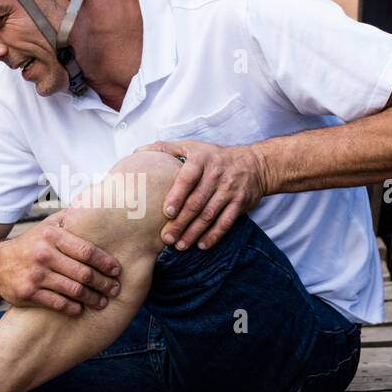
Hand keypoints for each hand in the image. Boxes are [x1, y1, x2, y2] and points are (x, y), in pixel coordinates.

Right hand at [0, 215, 121, 315]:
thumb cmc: (31, 245)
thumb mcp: (47, 226)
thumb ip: (70, 218)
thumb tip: (99, 206)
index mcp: (51, 236)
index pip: (86, 250)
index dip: (105, 262)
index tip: (117, 270)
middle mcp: (43, 254)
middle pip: (83, 273)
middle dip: (103, 283)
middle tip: (115, 289)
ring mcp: (35, 275)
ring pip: (73, 290)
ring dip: (92, 298)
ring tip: (102, 302)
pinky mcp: (28, 293)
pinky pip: (58, 304)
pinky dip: (73, 308)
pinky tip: (81, 309)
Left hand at [133, 140, 269, 250]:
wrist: (255, 164)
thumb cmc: (214, 157)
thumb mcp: (192, 147)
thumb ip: (165, 149)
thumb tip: (137, 153)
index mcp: (202, 159)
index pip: (187, 178)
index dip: (177, 196)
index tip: (166, 213)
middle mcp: (217, 173)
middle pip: (197, 202)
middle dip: (181, 222)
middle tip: (167, 238)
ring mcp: (230, 189)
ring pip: (210, 215)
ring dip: (194, 232)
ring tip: (180, 245)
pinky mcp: (241, 202)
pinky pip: (226, 222)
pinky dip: (214, 236)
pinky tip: (201, 245)